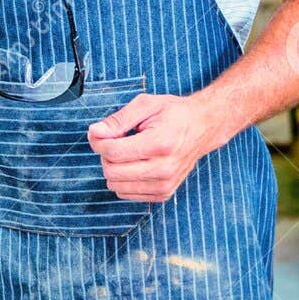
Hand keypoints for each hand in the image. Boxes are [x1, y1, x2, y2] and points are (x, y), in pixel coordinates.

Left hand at [87, 93, 220, 201]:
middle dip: (105, 154)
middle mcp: (163, 168)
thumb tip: (95, 132)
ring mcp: (165, 184)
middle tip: (115, 139)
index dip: (98, 141)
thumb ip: (117, 120)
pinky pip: (126, 194)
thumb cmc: (174, 114)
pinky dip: (123, 179)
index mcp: (159, 144)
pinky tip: (134, 164)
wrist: (203, 127)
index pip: (113, 152)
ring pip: (116, 186)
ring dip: (113, 168)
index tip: (100, 132)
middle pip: (112, 171)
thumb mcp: (145, 105)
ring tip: (127, 151)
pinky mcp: (164, 194)